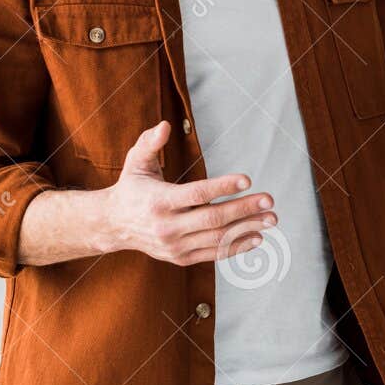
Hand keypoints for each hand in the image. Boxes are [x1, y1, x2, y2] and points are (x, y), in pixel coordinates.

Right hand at [98, 121, 274, 264]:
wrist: (113, 225)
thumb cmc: (131, 188)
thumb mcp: (135, 161)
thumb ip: (149, 142)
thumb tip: (165, 125)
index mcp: (158, 201)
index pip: (196, 194)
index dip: (223, 186)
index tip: (247, 179)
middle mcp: (166, 227)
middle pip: (213, 219)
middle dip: (245, 209)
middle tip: (270, 200)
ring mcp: (174, 246)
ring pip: (217, 239)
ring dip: (247, 229)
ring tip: (271, 218)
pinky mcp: (180, 258)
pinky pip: (213, 254)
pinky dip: (236, 247)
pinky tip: (257, 237)